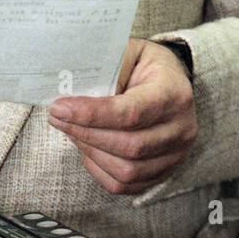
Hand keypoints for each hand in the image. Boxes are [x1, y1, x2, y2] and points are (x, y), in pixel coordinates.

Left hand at [47, 38, 197, 193]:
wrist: (171, 80)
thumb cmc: (144, 64)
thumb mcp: (128, 52)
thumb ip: (105, 69)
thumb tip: (69, 89)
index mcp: (173, 93)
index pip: (131, 112)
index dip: (92, 114)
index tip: (60, 108)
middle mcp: (181, 128)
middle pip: (129, 145)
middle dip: (85, 133)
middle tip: (57, 118)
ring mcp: (177, 154)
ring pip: (127, 170)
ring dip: (91, 152)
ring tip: (70, 131)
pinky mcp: (166, 170)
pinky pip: (128, 185)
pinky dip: (101, 170)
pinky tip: (87, 150)